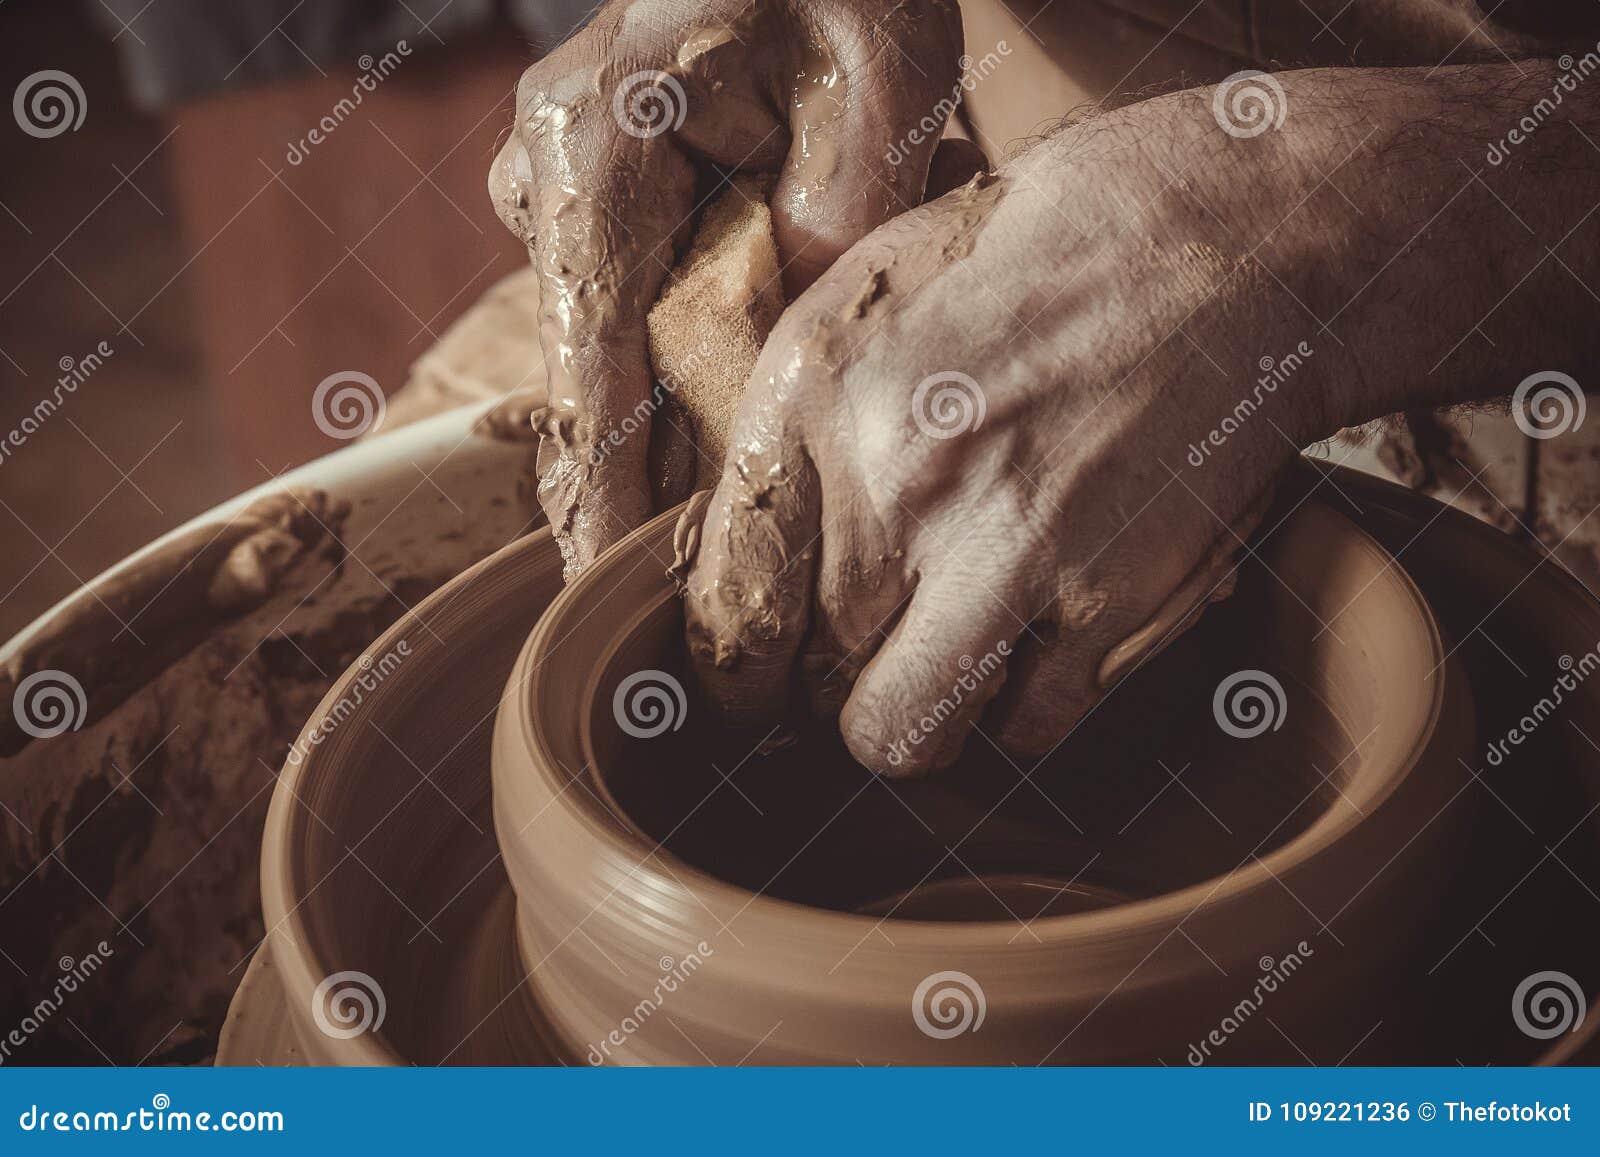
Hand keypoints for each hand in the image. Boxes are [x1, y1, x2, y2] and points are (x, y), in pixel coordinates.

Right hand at [487, 0, 967, 577]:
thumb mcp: (879, 90)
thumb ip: (827, 232)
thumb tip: (772, 374)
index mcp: (600, 148)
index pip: (591, 358)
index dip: (599, 483)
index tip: (597, 587)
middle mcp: (554, 174)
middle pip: (588, 370)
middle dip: (632, 479)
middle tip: (670, 605)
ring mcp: (560, 182)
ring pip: (604, 348)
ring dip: (661, 426)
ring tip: (709, 522)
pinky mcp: (588, 193)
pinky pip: (620, 308)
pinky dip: (669, 367)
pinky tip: (715, 422)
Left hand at [682, 86, 1354, 775]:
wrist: (1239, 241)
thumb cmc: (1050, 250)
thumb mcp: (877, 280)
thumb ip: (800, 415)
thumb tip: (745, 538)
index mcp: (819, 392)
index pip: (728, 601)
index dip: (732, 668)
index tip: (752, 680)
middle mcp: (898, 480)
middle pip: (807, 679)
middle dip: (825, 683)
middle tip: (861, 654)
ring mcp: (1004, 547)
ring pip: (903, 735)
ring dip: (915, 713)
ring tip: (943, 659)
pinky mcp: (1108, 597)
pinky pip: (1027, 724)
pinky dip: (1025, 702)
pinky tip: (1037, 635)